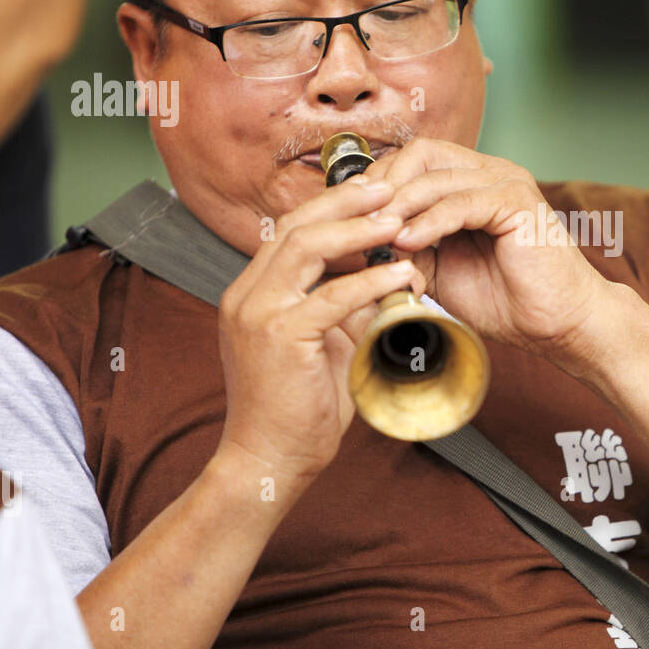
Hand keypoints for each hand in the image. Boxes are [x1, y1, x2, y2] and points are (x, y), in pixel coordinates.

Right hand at [216, 178, 427, 479]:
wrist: (268, 460)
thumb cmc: (297, 409)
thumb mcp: (322, 345)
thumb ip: (342, 310)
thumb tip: (382, 282)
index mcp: (251, 292)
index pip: (290, 231)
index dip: (332, 206)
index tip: (372, 192)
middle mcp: (246, 295)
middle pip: (295, 225)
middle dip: (345, 201)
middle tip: (388, 188)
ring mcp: (257, 313)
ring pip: (306, 247)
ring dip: (357, 229)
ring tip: (398, 219)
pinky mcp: (278, 337)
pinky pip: (331, 296)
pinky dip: (370, 280)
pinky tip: (402, 274)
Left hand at [362, 137, 611, 364]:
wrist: (556, 324)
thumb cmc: (506, 300)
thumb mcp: (439, 269)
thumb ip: (407, 247)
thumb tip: (360, 241)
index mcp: (473, 182)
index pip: (414, 159)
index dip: (378, 181)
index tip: (346, 214)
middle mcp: (491, 173)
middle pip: (421, 153)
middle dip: (383, 185)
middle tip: (356, 219)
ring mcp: (507, 182)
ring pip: (437, 176)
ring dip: (400, 205)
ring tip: (375, 234)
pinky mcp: (518, 202)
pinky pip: (462, 201)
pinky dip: (430, 221)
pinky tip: (408, 242)